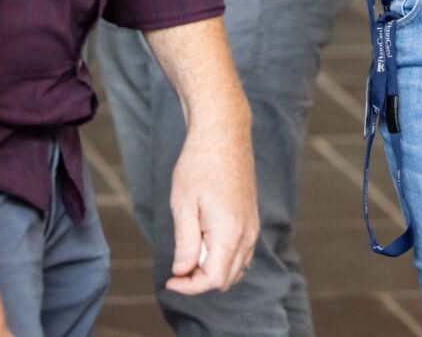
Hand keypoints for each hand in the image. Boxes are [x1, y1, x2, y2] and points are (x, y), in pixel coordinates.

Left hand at [164, 122, 258, 296]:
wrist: (223, 134)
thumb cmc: (198, 165)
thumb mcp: (183, 205)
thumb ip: (185, 243)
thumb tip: (182, 272)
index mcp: (229, 233)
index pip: (213, 279)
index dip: (189, 287)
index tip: (169, 281)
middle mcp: (247, 235)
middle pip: (226, 279)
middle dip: (200, 280)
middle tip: (176, 266)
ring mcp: (253, 228)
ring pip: (236, 269)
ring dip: (212, 270)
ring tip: (189, 252)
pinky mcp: (252, 220)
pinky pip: (241, 254)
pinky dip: (223, 259)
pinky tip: (204, 243)